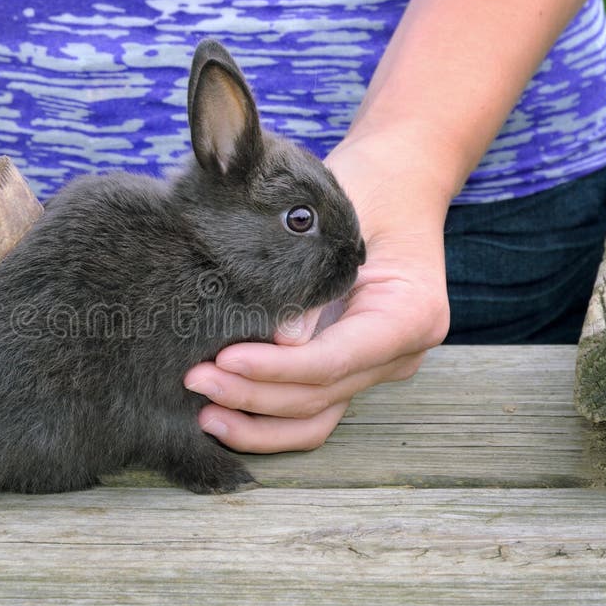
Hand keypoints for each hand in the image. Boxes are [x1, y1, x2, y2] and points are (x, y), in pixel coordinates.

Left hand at [184, 136, 451, 451]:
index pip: (336, 358)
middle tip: (195, 379)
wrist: (396, 182)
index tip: (224, 359)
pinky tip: (223, 415)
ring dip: (257, 423)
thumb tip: (280, 339)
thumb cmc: (368, 188)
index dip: (277, 367)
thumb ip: (312, 279)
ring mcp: (373, 368)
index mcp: (411, 313)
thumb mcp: (341, 218)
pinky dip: (267, 420)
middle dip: (254, 394)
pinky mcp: (346, 371)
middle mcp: (398, 353)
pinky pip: (309, 410)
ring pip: (315, 420)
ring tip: (203, 414)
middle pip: (320, 395)